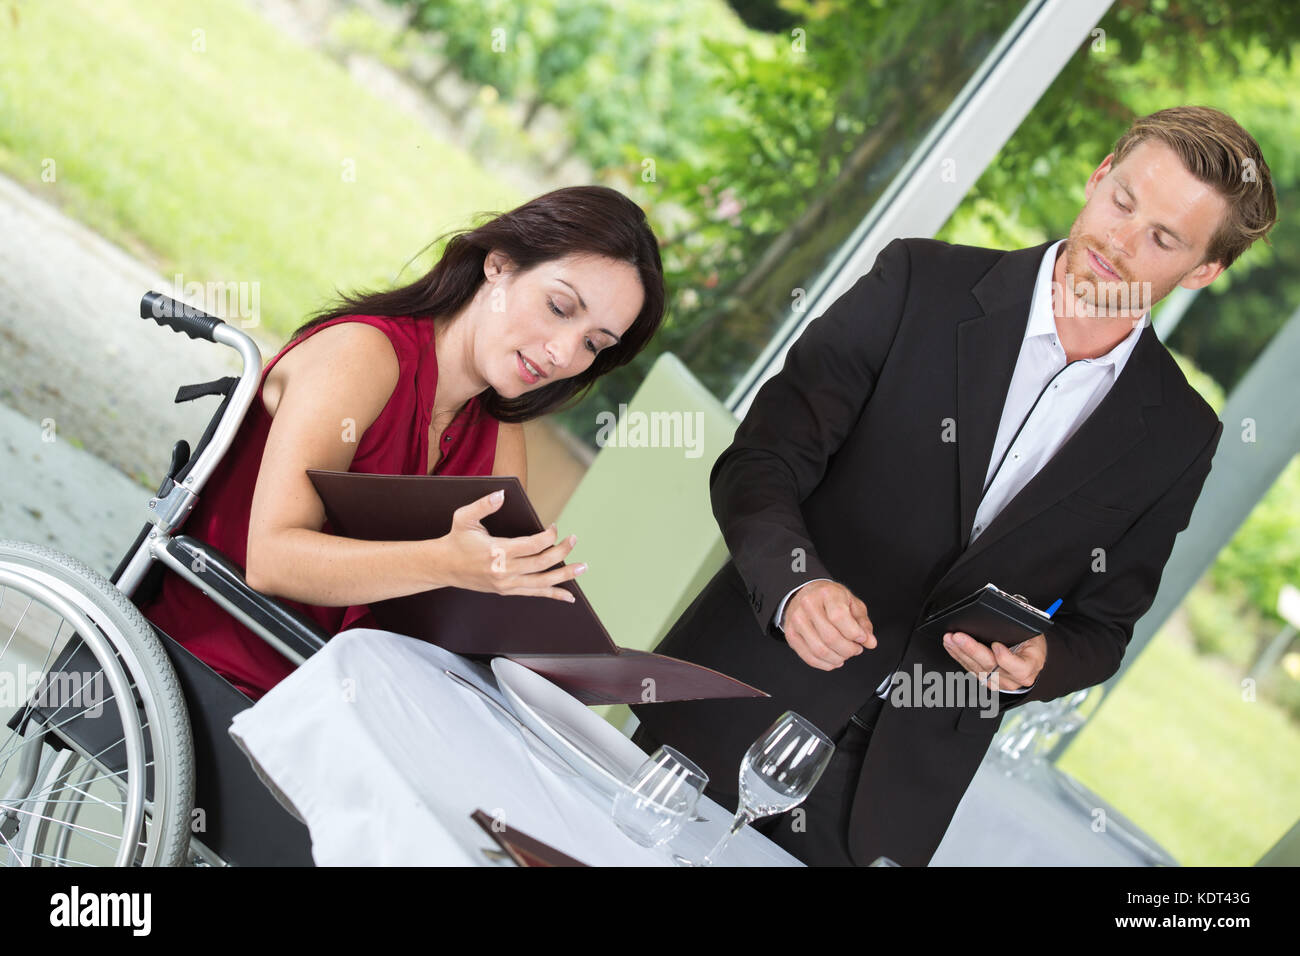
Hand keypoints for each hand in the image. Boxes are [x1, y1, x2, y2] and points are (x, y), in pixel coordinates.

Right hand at [439, 490, 583, 601]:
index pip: (533, 545)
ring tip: (583, 567)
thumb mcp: (464, 518)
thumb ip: (484, 505)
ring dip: (565, 575)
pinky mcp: (507, 591)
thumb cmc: (456, 540)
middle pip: (542, 563)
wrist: (443, 567)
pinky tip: (569, 596)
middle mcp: (504, 571)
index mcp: (497, 551)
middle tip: (573, 540)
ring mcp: (506, 584)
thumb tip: (502, 493)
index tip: (554, 527)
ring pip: (543, 581)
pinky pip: (534, 593)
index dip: (548, 536)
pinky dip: (553, 595)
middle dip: (562, 551)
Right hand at [782, 580, 875, 669]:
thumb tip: (870, 642)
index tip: (862, 638)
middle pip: (830, 637)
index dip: (854, 633)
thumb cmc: (831, 599)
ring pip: (819, 650)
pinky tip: (834, 660)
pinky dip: (825, 664)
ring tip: (845, 654)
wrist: (807, 594)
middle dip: (848, 650)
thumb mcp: (852, 604)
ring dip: (838, 658)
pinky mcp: (791, 635)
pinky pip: (809, 657)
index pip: (839, 617)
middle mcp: (808, 605)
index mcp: (826, 593)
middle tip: (856, 649)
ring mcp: (797, 621)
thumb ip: (863, 624)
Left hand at [942, 631, 1045, 690]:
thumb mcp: (1032, 634)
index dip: (1006, 658)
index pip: (1019, 668)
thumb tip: (1002, 615)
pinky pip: (970, 669)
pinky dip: (959, 656)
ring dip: (960, 652)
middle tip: (958, 637)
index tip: (996, 645)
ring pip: (977, 668)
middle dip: (972, 649)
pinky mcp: (987, 681)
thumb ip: (1019, 629)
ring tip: (950, 638)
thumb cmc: (1031, 644)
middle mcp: (1014, 679)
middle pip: (991, 666)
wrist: (1030, 660)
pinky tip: (951, 646)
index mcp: (1029, 667)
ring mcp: (999, 682)